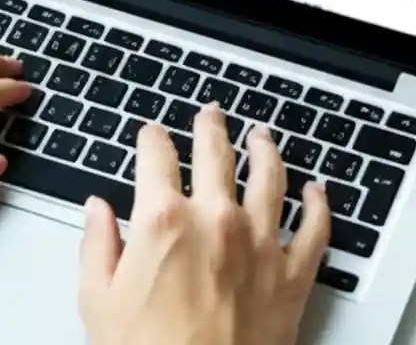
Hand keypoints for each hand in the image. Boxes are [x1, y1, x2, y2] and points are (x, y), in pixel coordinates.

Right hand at [79, 106, 331, 344]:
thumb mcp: (98, 301)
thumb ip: (96, 246)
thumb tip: (96, 211)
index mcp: (163, 221)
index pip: (157, 157)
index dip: (153, 138)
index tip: (152, 134)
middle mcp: (216, 220)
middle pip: (217, 154)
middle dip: (211, 127)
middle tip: (211, 114)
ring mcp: (260, 243)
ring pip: (270, 178)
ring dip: (266, 150)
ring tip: (262, 136)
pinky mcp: (292, 273)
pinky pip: (314, 227)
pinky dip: (318, 204)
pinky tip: (317, 190)